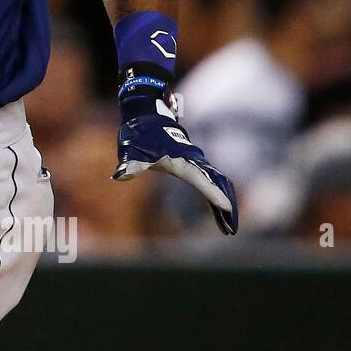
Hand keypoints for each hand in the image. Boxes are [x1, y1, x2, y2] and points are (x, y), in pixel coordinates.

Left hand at [114, 93, 237, 234]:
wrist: (147, 119)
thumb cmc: (139, 137)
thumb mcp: (132, 152)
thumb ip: (130, 165)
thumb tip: (119, 176)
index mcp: (181, 161)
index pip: (201, 180)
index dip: (213, 194)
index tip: (226, 208)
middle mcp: (194, 161)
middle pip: (217, 185)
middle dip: (226, 207)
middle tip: (231, 231)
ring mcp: (198, 163)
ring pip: (219, 185)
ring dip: (225, 205)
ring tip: (228, 229)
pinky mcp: (197, 166)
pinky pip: (213, 184)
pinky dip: (218, 199)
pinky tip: (219, 214)